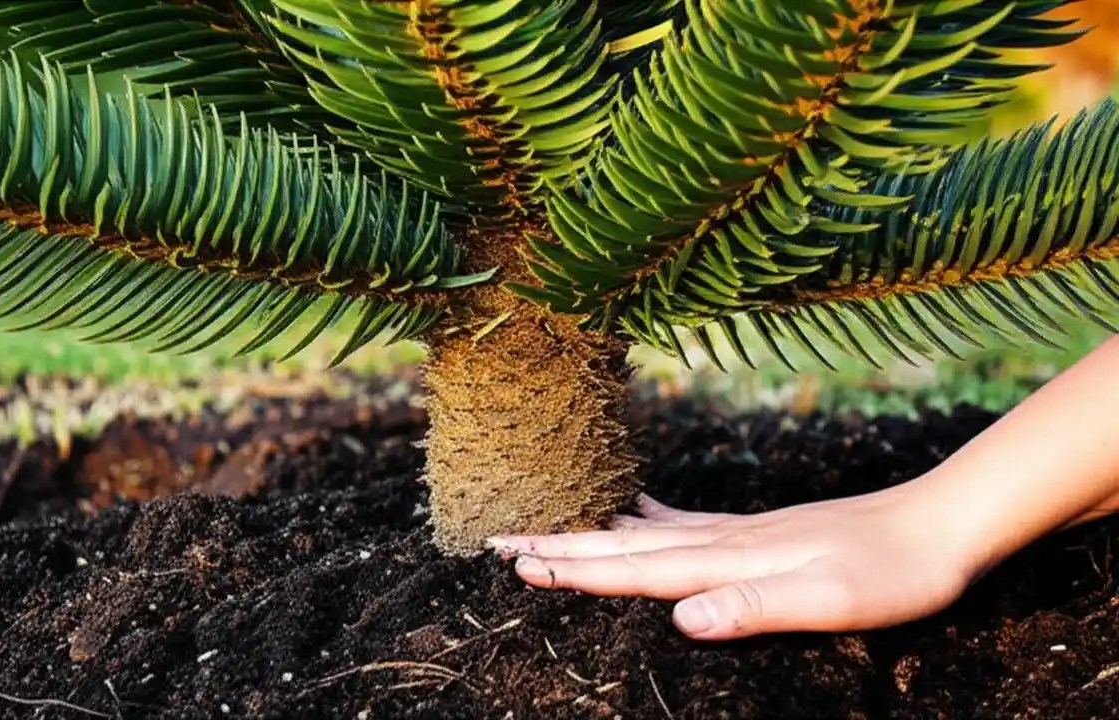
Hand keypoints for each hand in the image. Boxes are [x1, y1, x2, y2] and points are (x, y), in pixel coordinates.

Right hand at [488, 489, 978, 640]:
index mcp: (729, 562)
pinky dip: (647, 519)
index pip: (636, 569)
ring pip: (644, 533)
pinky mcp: (760, 531)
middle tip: (500, 540)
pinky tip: (635, 509)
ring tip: (544, 528)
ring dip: (590, 533)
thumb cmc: (893, 571)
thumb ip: (756, 605)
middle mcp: (723, 541)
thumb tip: (681, 616)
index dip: (575, 570)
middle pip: (623, 544)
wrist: (939, 522)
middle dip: (560, 546)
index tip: (518, 562)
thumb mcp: (833, 600)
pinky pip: (684, 524)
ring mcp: (740, 532)